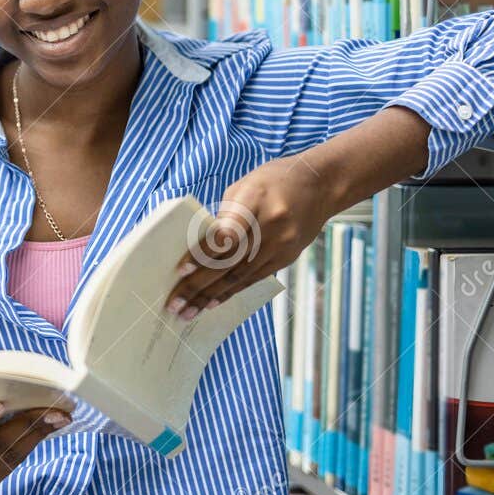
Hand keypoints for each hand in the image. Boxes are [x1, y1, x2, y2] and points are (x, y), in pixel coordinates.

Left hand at [165, 155, 333, 320]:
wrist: (319, 185)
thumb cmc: (271, 181)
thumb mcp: (243, 188)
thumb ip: (222, 216)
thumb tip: (198, 247)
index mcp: (254, 200)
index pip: (226, 234)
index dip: (203, 254)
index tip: (181, 270)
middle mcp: (270, 226)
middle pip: (229, 261)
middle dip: (199, 286)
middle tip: (174, 304)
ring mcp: (281, 245)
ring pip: (240, 276)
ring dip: (211, 296)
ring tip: (188, 313)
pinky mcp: (286, 258)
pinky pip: (254, 278)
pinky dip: (231, 292)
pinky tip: (212, 303)